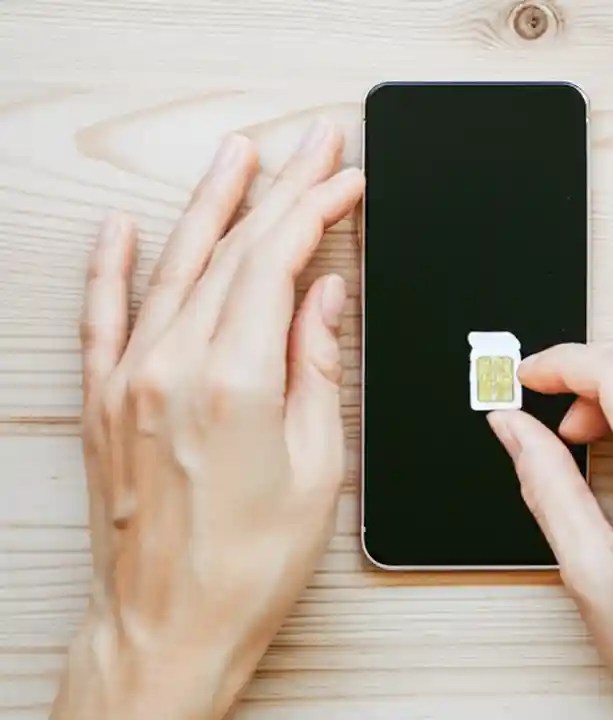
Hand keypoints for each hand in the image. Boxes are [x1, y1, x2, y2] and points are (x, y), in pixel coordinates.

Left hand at [52, 119, 363, 719]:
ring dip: (211, 205)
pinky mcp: (106, 399)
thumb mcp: (315, 464)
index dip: (316, 209)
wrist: (169, 623)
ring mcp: (131, 378)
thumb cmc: (248, 563)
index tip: (345, 180)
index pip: (278, 262)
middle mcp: (173, 366)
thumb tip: (323, 295)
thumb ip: (315, 364)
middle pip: (232, 250)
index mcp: (235, 381)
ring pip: (175, 266)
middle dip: (278, 187)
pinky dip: (112, 264)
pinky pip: (103, 313)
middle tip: (310, 145)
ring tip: (238, 157)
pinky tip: (121, 226)